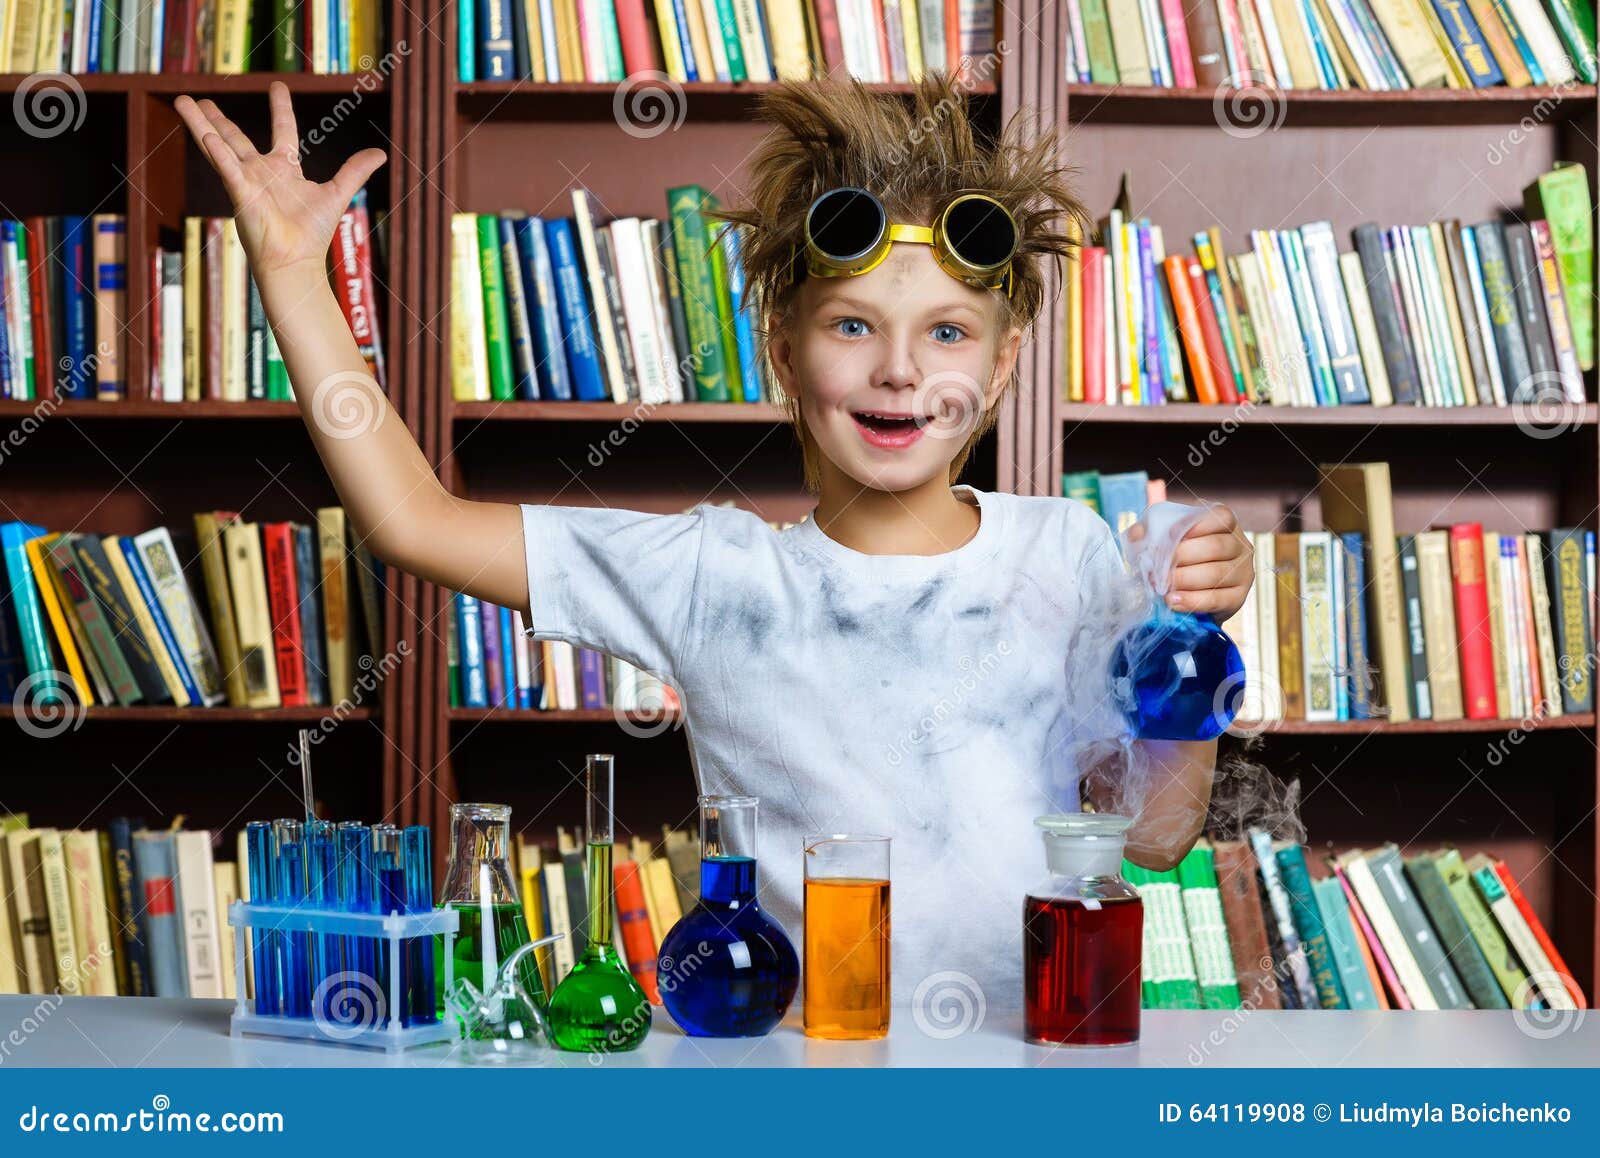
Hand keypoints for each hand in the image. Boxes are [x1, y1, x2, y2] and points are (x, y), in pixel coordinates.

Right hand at [174, 81, 386, 276]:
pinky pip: (226, 168)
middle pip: (235, 137)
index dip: (281, 108)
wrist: (296, 263)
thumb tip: (380, 153)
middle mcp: (261, 172)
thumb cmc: (312, 234)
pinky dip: (217, 152)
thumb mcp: (336, 193)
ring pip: (220, 146)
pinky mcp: (241, 194)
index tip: (277, 86)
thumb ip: (354, 171)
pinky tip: (205, 134)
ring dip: (202, 124)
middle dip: (216, 118)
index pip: (283, 130)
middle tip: (200, 99)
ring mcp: (248, 182)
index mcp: (284, 170)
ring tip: (183, 102)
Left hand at [1136, 503, 1253, 619]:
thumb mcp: (1165, 539)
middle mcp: (1240, 545)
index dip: (1194, 525)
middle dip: (1182, 556)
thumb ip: (1151, 531)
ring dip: (1184, 580)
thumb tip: (1136, 534)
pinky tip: (1172, 601)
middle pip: (1215, 546)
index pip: (1219, 517)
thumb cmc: (1179, 559)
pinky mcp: (1239, 597)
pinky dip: (1191, 600)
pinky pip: (1216, 599)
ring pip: (1215, 574)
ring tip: (1161, 586)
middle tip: (1158, 567)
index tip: (1168, 536)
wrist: (1192, 593)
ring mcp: (1243, 572)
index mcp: (1225, 524)